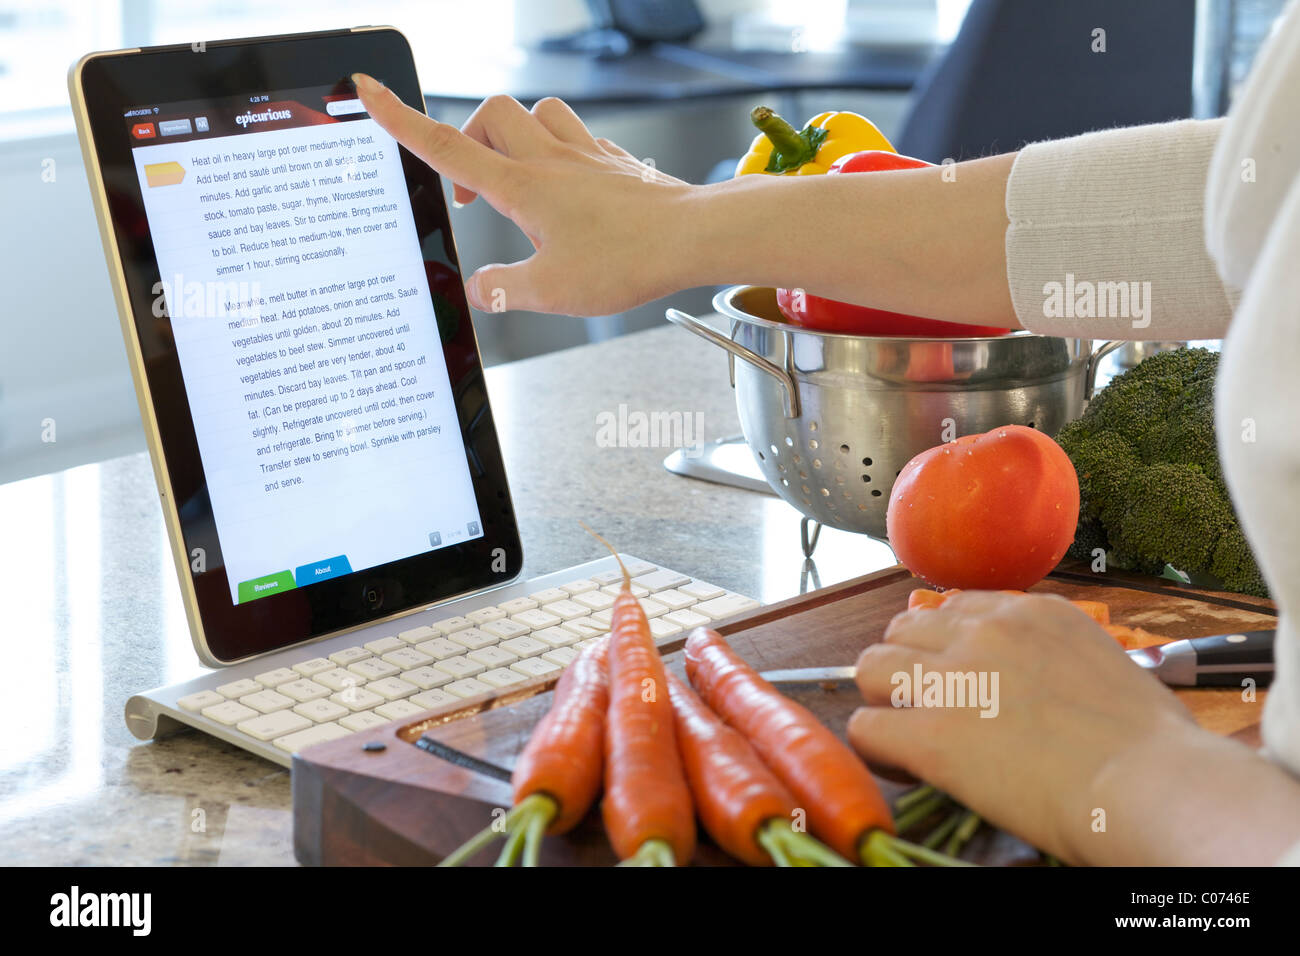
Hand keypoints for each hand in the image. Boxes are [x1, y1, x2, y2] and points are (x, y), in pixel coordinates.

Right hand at [352, 73, 693, 315]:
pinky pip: (577, 134)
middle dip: (467, 139)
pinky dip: (560, 148)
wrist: (692, 236)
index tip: (370, 92)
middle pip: (490, 115)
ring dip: (516, 135)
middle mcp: (551, 159)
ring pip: (537, 112)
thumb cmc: (626, 260)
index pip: (446, 146)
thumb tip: (478, 288)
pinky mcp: (615, 162)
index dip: (401, 118)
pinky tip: (569, 183)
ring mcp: (586, 155)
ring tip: (516, 179)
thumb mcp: (551, 291)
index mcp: (522, 186)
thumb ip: (505, 287)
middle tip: (470, 189)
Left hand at [848, 591, 1207, 863]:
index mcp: (1034, 613)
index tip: (960, 682)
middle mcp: (987, 631)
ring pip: (870, 667)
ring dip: (883, 701)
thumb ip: (1062, 663)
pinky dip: (878, 751)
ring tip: (910, 736)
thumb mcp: (1109, 668)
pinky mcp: (933, 734)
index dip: (948, 648)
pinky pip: (866, 728)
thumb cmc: (1155, 747)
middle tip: (927, 710)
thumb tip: (1047, 689)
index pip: (956, 609)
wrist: (1153, 785)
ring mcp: (956, 677)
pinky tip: (908, 769)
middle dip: (907, 668)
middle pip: (903, 630)